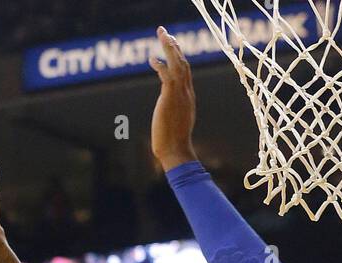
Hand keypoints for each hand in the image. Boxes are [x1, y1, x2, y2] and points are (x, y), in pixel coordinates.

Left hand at [149, 27, 197, 171]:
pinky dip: (160, 64)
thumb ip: (173, 113)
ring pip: (177, 63)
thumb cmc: (174, 144)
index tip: (172, 45)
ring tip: (161, 34)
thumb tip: (168, 113)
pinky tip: (152, 59)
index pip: (185, 71)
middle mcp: (186, 92)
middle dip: (174, 45)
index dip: (179, 56)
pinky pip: (166, 74)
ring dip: (169, 46)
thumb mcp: (176, 123)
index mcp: (188, 97)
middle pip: (183, 62)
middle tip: (165, 32)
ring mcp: (180, 94)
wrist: (176, 151)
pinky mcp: (170, 96)